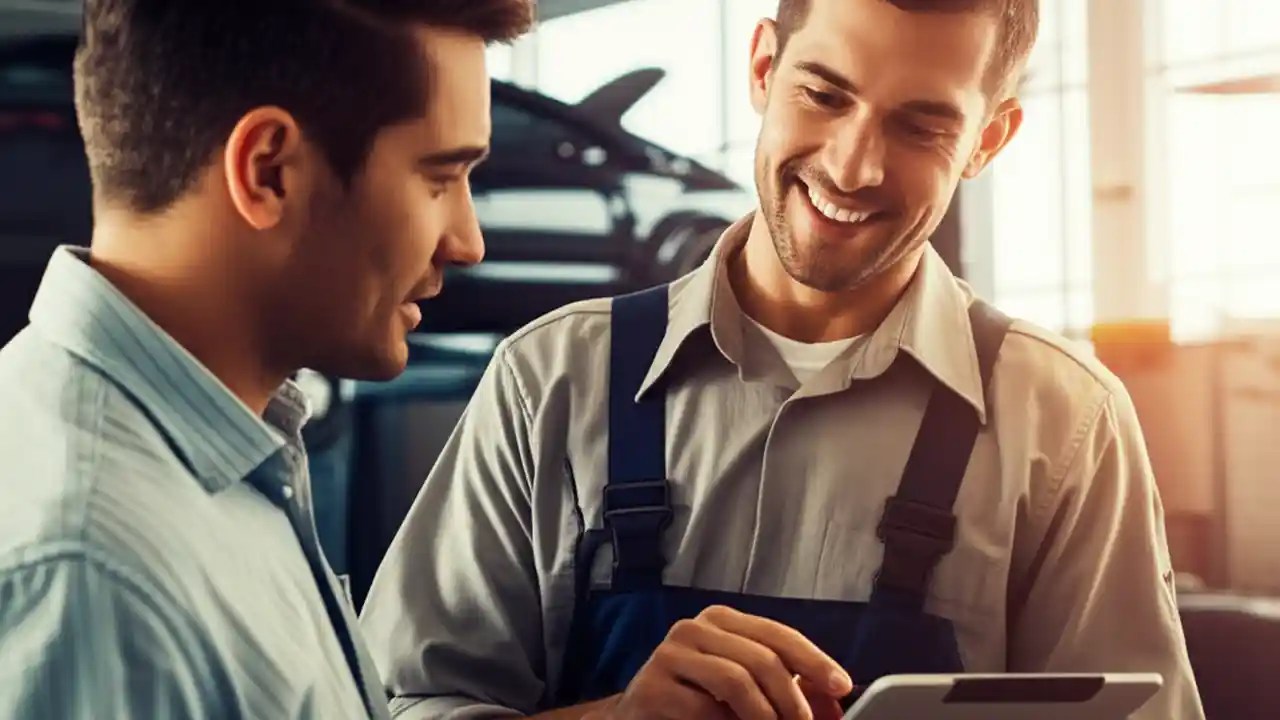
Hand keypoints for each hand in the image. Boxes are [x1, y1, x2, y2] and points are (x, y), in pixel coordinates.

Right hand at [607, 605, 853, 719]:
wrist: (638, 717)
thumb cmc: (698, 702)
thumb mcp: (745, 690)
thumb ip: (786, 688)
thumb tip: (832, 701)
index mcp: (722, 620)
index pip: (777, 634)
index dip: (814, 659)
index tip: (842, 685)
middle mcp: (694, 628)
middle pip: (761, 658)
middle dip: (792, 699)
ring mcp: (670, 654)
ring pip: (735, 680)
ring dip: (765, 717)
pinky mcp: (652, 687)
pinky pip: (703, 710)